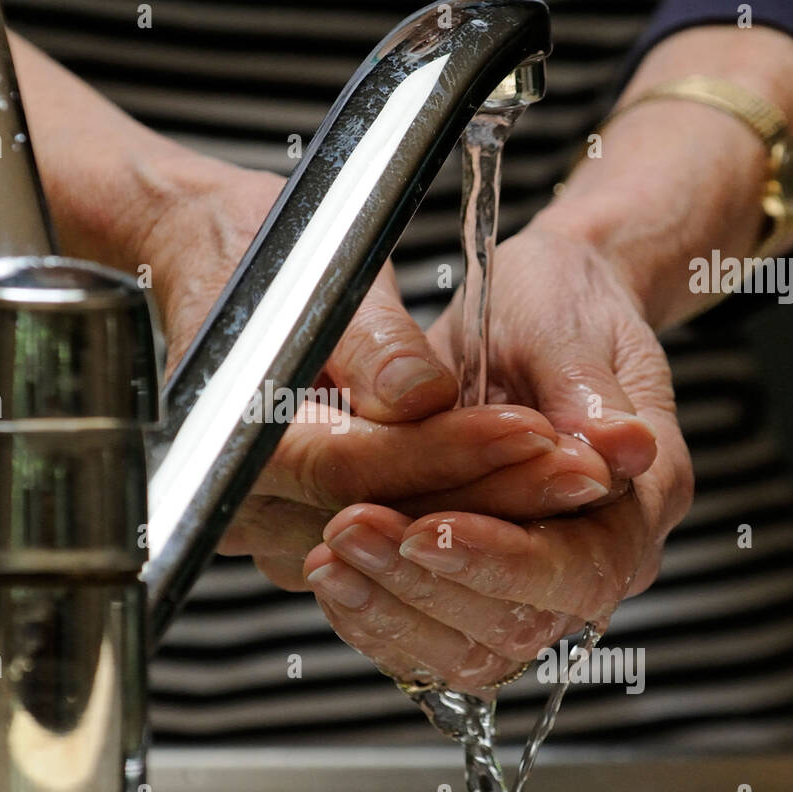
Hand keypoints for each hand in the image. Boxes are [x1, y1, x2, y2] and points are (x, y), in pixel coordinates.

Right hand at [132, 157, 616, 586]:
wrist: (205, 256)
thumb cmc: (258, 248)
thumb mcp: (321, 271)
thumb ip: (372, 344)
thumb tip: (422, 396)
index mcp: (233, 432)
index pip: (357, 467)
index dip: (453, 454)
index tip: (538, 430)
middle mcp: (241, 497)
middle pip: (381, 519)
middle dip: (492, 494)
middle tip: (586, 465)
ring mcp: (267, 525)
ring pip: (393, 542)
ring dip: (486, 514)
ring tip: (571, 474)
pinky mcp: (296, 528)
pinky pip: (385, 543)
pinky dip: (455, 520)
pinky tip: (524, 493)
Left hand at [304, 223, 692, 693]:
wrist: (540, 313)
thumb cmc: (559, 310)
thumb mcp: (568, 328)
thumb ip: (588, 392)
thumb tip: (623, 449)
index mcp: (640, 500)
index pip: (579, 570)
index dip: (502, 560)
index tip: (431, 527)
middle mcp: (596, 557)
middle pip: (521, 623)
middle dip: (429, 584)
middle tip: (351, 530)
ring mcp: (541, 582)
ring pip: (475, 647)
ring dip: (394, 610)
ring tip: (329, 557)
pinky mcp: (485, 585)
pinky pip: (438, 639)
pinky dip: (382, 618)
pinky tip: (334, 580)